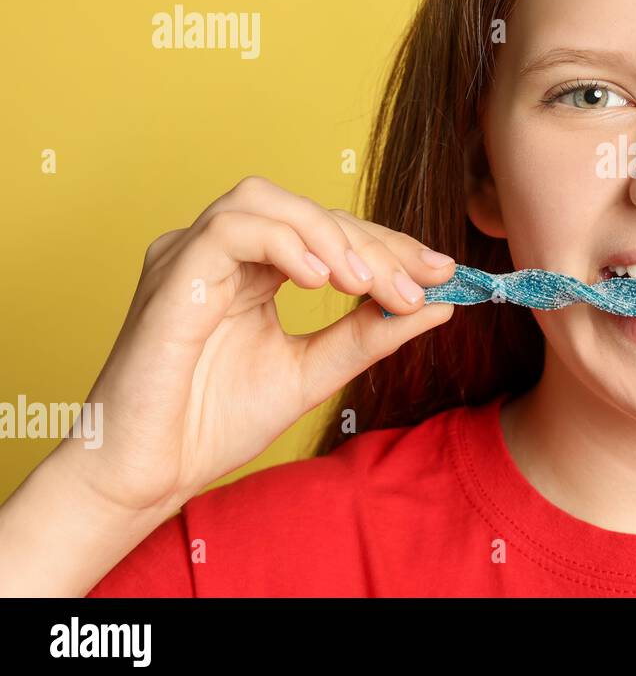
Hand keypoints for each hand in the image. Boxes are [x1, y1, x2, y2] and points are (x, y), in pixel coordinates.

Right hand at [55, 175, 455, 519]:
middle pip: (308, 210)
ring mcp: (192, 255)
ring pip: (268, 201)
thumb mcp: (314, 371)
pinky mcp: (172, 272)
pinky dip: (283, 243)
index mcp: (254, 269)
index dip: (390, 246)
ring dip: (330, 236)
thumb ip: (370, 333)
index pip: (331, 234)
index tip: (443, 272)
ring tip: (367, 285)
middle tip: (418, 286)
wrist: (151, 474)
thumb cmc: (214, 423)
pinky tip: (318, 281)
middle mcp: (222, 251)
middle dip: (373, 244)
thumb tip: (441, 304)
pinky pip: (230, 229)